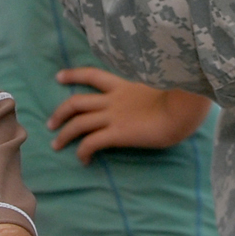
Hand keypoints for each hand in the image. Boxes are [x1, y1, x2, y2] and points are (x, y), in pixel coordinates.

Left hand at [49, 67, 212, 161]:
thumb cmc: (182, 99)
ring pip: (78, 123)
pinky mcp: (117, 134)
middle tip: (50, 123)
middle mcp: (114, 99)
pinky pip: (91, 143)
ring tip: (56, 145)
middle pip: (76, 102)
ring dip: (64, 134)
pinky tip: (83, 160)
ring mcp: (114, 116)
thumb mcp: (162, 87)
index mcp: (124, 85)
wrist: (184, 109)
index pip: (92, 74)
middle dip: (60, 112)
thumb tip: (156, 96)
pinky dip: (82, 152)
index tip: (59, 77)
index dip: (73, 75)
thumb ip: (151, 91)